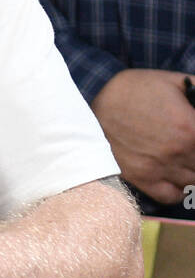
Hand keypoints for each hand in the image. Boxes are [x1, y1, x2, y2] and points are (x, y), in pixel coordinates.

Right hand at [91, 69, 194, 202]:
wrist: (93, 104)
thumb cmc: (134, 91)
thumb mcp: (173, 81)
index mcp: (190, 129)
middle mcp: (177, 154)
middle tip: (191, 147)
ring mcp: (159, 169)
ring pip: (193, 182)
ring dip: (194, 171)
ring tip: (187, 159)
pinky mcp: (142, 179)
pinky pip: (171, 196)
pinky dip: (180, 190)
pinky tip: (178, 177)